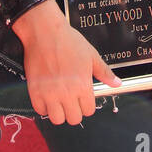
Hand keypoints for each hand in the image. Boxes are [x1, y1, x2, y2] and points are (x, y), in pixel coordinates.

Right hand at [15, 0, 120, 123]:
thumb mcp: (91, 55)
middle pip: (74, 119)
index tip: (83, 98)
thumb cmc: (69, 41)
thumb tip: (117, 83)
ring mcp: (50, 93)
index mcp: (83, 85)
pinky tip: (47, 96)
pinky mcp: (35, 91)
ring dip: (59, 112)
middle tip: (71, 100)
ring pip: (57, 119)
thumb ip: (104, 72)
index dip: (87, 105)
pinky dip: (44, 106)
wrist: (45, 31)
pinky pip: (40, 110)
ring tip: (59, 100)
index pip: (88, 111)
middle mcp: (67, 93)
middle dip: (74, 111)